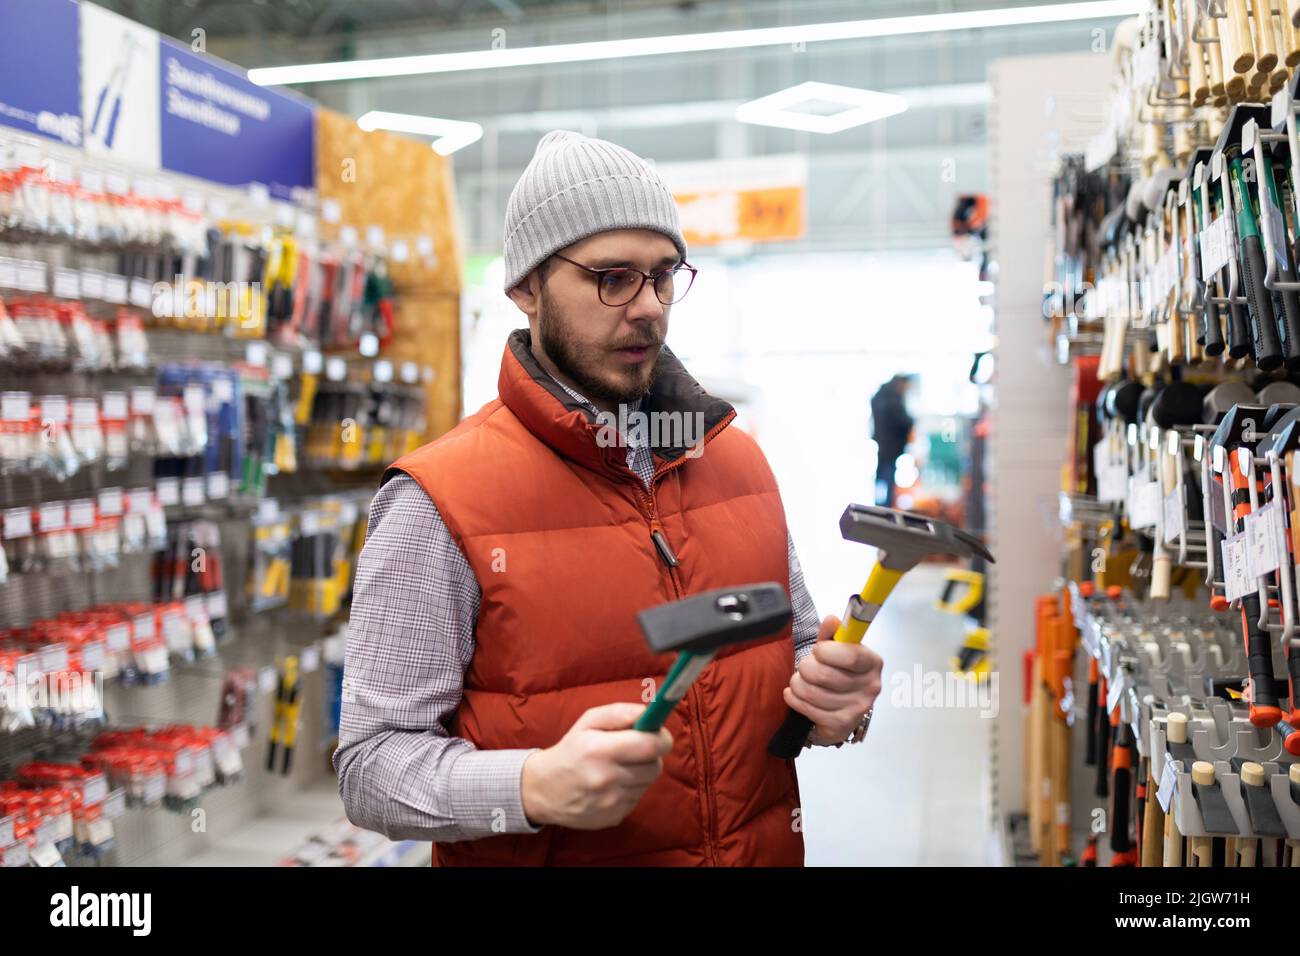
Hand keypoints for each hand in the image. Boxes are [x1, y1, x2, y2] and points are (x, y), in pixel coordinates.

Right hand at [520, 702, 672, 828]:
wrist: (543, 790)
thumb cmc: (570, 750)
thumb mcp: (588, 722)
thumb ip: (620, 713)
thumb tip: (649, 713)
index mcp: (599, 750)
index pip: (650, 745)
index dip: (661, 738)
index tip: (658, 734)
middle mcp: (607, 779)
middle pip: (655, 766)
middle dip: (651, 755)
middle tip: (635, 749)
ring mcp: (611, 803)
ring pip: (648, 782)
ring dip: (641, 772)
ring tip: (619, 767)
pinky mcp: (614, 818)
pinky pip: (638, 797)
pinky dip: (631, 789)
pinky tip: (613, 785)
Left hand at [783, 614, 883, 745]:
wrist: (842, 708)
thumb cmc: (838, 672)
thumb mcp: (836, 648)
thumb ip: (832, 633)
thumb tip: (832, 620)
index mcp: (872, 662)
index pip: (850, 655)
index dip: (826, 651)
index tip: (817, 650)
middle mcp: (870, 687)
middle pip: (823, 674)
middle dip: (805, 667)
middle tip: (805, 667)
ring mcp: (857, 709)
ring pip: (811, 691)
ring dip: (797, 683)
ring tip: (800, 680)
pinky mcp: (840, 725)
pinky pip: (806, 708)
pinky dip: (794, 699)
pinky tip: (796, 695)